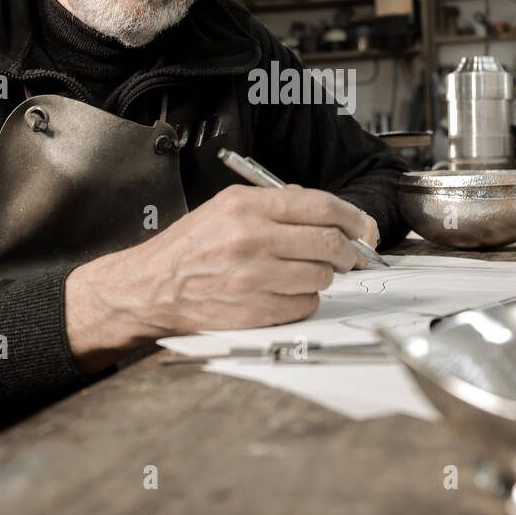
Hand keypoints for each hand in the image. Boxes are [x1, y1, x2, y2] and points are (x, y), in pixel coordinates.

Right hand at [64, 184, 373, 364]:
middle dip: (349, 251)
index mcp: (246, 206)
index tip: (363, 226)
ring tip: (298, 272)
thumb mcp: (226, 207)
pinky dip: (303, 300)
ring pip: (321, 277)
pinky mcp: (255, 311)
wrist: (152, 288)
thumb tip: (325, 211)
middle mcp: (252, 239)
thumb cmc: (190, 248)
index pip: (320, 207)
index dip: (352, 217)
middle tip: (350, 255)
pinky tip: (282, 291)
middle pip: (329, 244)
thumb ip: (275, 203)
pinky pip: (305, 305)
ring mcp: (254, 278)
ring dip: (321, 276)